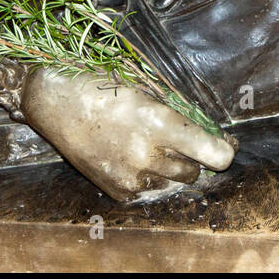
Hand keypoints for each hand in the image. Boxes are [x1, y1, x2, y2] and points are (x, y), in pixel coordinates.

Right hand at [20, 68, 235, 201]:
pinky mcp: (118, 191)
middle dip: (192, 156)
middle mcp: (148, 155)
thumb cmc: (100, 86)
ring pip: (173, 183)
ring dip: (171, 168)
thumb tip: (210, 131)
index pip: (215, 155)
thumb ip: (177, 111)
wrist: (54, 104)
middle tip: (179, 139)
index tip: (224, 142)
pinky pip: (150, 191)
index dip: (224, 148)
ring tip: (152, 146)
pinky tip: (133, 157)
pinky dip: (149, 178)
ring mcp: (131, 177)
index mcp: (159, 123)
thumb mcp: (144, 88)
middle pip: (195, 172)